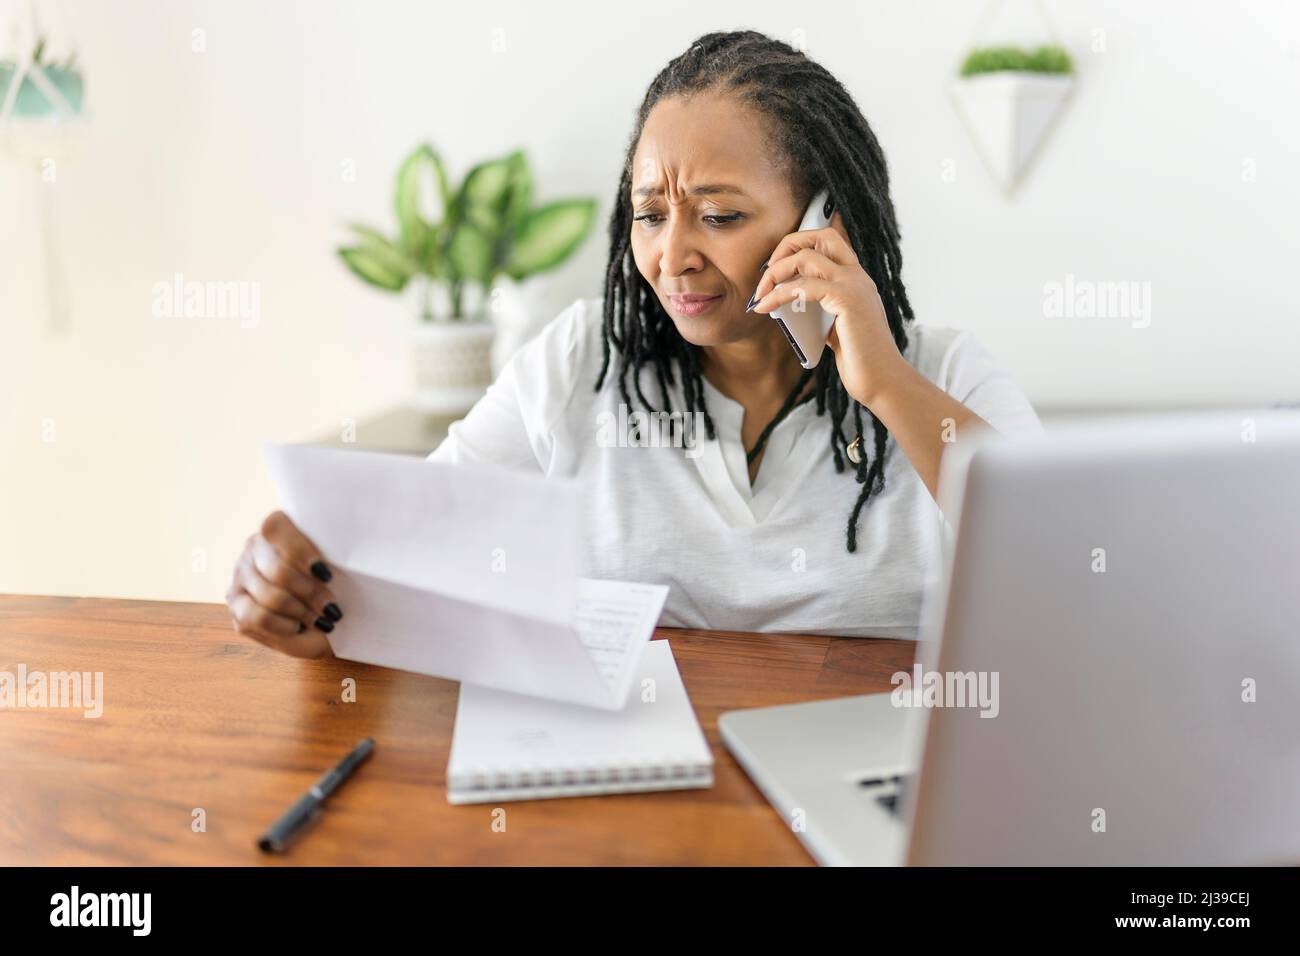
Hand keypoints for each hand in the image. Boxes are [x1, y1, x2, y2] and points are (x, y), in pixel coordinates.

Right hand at [226, 510, 340, 658]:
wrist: (322, 616)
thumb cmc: (333, 584)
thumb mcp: (336, 567)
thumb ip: (329, 561)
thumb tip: (326, 573)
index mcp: (278, 527)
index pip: (275, 527)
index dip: (299, 552)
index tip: (326, 575)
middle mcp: (253, 547)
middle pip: (278, 570)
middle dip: (310, 594)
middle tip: (332, 609)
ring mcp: (240, 576)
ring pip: (268, 596)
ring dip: (300, 613)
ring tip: (321, 621)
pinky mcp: (236, 605)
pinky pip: (255, 618)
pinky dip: (283, 626)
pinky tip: (299, 627)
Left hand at [750, 212, 910, 407]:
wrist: (882, 381)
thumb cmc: (860, 360)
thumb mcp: (835, 327)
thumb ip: (820, 309)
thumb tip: (788, 303)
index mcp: (856, 279)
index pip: (829, 241)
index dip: (799, 246)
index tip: (777, 269)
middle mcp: (857, 276)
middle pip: (820, 235)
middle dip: (787, 246)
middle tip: (767, 272)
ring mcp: (854, 285)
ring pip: (806, 257)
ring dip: (775, 272)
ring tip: (760, 294)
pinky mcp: (847, 300)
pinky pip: (803, 286)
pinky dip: (778, 295)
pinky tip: (765, 308)